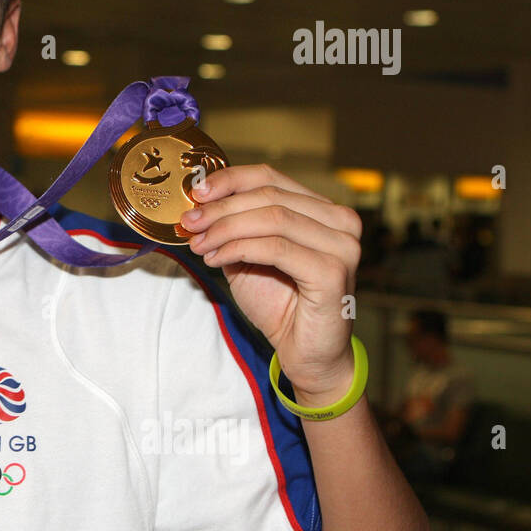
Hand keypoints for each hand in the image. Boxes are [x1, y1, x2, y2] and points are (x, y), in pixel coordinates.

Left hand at [177, 164, 361, 401]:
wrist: (306, 353)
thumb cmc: (281, 305)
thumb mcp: (248, 256)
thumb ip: (233, 228)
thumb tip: (198, 204)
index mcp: (323, 210)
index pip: (271, 177)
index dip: (229, 180)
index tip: (196, 194)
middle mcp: (341, 222)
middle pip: (268, 195)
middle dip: (221, 208)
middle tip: (189, 222)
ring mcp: (341, 246)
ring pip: (271, 219)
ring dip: (225, 229)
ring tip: (199, 244)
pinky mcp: (333, 272)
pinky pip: (275, 248)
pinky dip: (239, 249)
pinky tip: (216, 259)